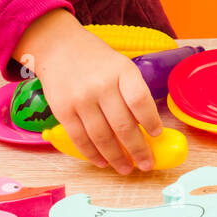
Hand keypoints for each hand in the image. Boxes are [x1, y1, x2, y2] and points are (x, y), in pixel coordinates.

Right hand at [13, 10, 162, 173]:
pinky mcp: (63, 110)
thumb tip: (146, 128)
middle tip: (147, 163)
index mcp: (122, 71)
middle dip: (138, 149)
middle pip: (123, 124)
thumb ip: (132, 92)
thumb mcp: (121, 66)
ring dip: (116, 158)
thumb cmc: (97, 61)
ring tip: (126, 168)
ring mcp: (81, 99)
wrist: (60, 48)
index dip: (151, 120)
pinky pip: (80, 138)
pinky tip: (103, 162)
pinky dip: (92, 154)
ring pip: (102, 137)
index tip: (157, 134)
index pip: (140, 100)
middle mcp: (101, 85)